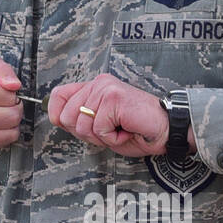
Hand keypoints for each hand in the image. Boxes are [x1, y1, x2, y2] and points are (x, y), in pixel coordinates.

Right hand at [0, 56, 23, 148]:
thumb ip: (1, 69)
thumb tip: (14, 85)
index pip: (3, 94)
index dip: (10, 90)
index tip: (4, 88)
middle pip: (11, 115)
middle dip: (15, 105)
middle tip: (6, 100)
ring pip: (12, 130)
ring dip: (13, 119)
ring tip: (3, 110)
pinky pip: (7, 140)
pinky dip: (9, 131)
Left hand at [48, 74, 170, 157]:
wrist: (165, 131)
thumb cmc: (137, 130)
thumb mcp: (101, 127)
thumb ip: (81, 119)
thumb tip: (58, 119)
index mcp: (94, 87)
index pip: (57, 96)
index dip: (59, 117)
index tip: (76, 128)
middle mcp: (98, 83)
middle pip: (66, 117)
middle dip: (86, 134)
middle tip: (109, 131)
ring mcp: (106, 88)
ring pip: (81, 125)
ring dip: (101, 137)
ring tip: (119, 130)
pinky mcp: (113, 98)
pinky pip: (98, 129)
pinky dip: (112, 138)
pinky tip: (126, 130)